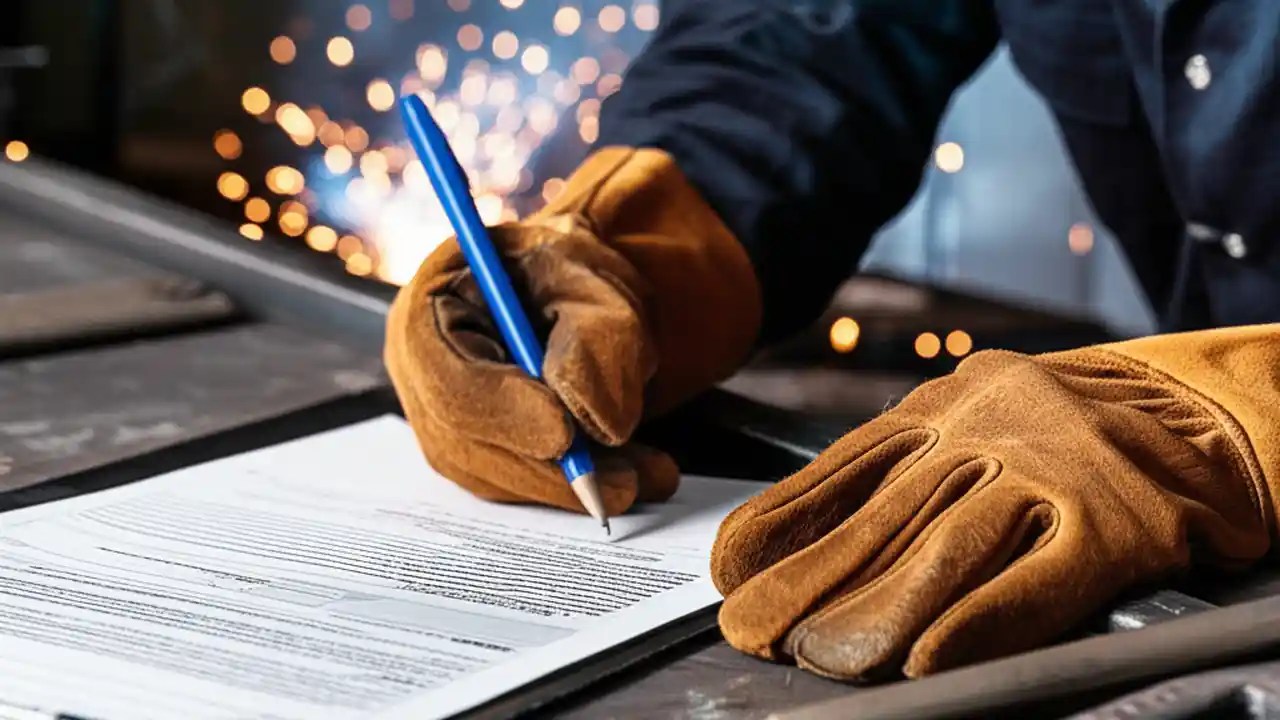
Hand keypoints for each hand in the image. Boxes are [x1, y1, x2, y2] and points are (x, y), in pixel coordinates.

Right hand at [385, 148, 760, 514]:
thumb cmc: (569, 271)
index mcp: (431, 307)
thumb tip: (591, 418)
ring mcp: (443, 419)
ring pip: (496, 474)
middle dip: (549, 469)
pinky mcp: (477, 450)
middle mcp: (423, 372)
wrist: (569, 289)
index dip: (501, 410)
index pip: (447, 374)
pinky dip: (574, 488)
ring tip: (648, 478)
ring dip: (571, 486)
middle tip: (623, 483)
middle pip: (467, 441)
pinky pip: (517, 483)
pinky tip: (632, 478)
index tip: (563, 434)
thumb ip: (595, 339)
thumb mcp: (593, 281)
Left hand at [712, 328, 1279, 679]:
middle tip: (754, 626)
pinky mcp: (1114, 524)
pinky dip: (979, 622)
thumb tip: (802, 529)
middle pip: (883, 515)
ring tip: (823, 655)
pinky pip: (1037, 580)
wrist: (1195, 409)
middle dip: (810, 579)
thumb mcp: (972, 413)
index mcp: (946, 402)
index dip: (782, 520)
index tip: (731, 566)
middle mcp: (990, 428)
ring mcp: (1053, 472)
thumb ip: (897, 462)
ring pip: (949, 548)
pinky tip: (928, 658)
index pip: (845, 466)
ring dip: (878, 610)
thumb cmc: (1065, 427)